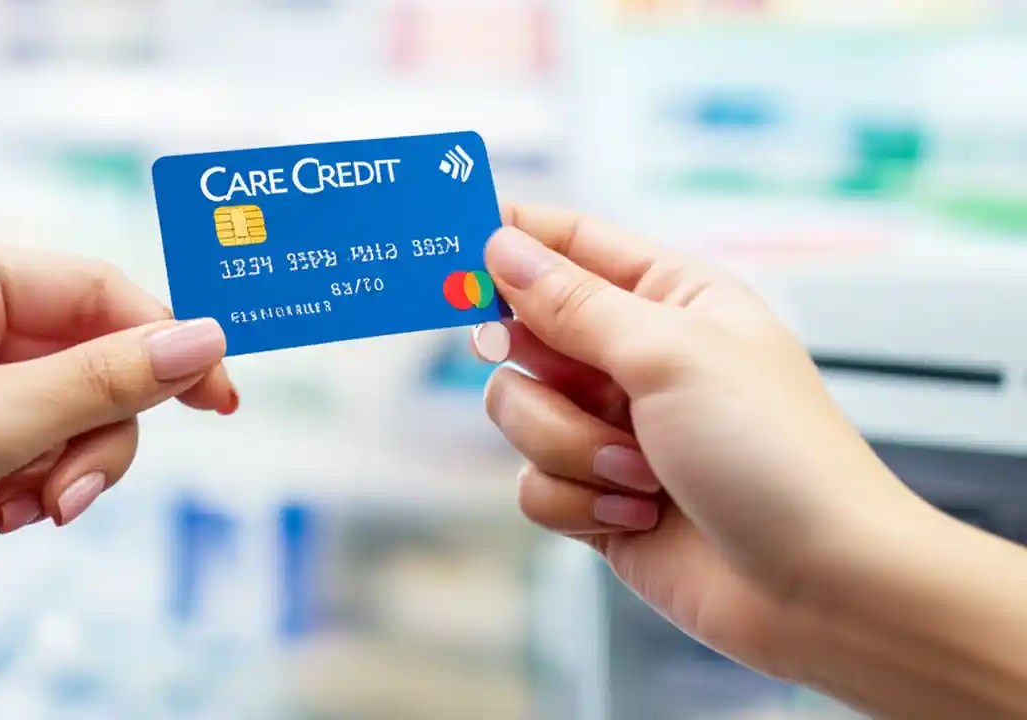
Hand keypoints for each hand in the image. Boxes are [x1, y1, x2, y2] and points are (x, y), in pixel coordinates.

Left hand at [0, 235, 233, 647]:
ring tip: (23, 513)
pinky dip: (37, 484)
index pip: (101, 292)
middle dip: (97, 433)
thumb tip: (206, 339)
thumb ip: (103, 382)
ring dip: (67, 468)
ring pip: (73, 412)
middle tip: (70, 495)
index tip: (221, 401)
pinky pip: (38, 446)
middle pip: (95, 360)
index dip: (168, 343)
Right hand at [473, 206, 926, 680]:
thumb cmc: (775, 454)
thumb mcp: (671, 355)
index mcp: (669, 298)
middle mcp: (634, 358)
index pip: (568, 244)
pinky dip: (577, 501)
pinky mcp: (595, 497)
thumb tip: (501, 247)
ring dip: (570, 447)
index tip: (447, 242)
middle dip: (539, 366)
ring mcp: (611, 429)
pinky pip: (532, 483)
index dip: (508, 238)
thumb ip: (573, 303)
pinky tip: (638, 516)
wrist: (820, 588)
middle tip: (572, 380)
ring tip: (640, 475)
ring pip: (517, 412)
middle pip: (524, 330)